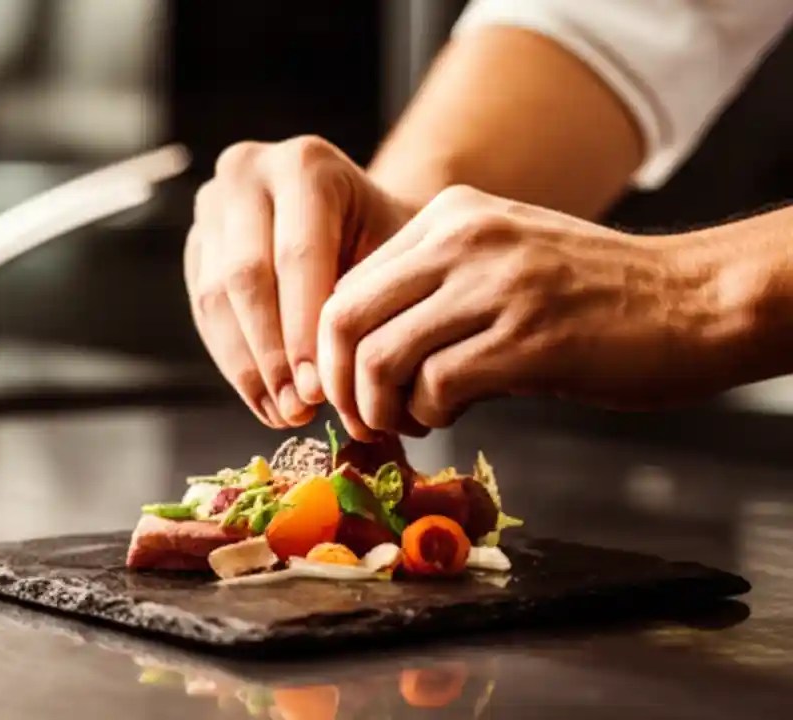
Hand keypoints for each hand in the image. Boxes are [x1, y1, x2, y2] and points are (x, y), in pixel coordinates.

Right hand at [185, 136, 413, 427]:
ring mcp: (213, 205)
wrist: (355, 212)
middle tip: (296, 409)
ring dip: (246, 365)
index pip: (297, 256)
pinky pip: (203, 310)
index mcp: (305, 164)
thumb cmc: (383, 237)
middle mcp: (248, 171)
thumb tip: (350, 386)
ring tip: (280, 413)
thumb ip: (372, 302)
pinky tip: (262, 397)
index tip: (319, 390)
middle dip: (271, 354)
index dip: (303, 330)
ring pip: (215, 297)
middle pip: (246, 276)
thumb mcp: (396, 253)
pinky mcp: (196, 241)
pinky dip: (232, 359)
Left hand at [318, 185, 728, 437]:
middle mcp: (464, 239)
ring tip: (412, 420)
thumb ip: (430, 289)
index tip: (346, 389)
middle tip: (362, 419)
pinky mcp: (529, 340)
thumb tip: (355, 355)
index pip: (346, 285)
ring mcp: (498, 286)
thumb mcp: (500, 259)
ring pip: (380, 358)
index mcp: (449, 216)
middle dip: (339, 386)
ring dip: (381, 410)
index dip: (330, 351)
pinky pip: (434, 388)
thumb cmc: (592, 294)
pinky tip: (453, 415)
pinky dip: (429, 415)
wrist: (694, 300)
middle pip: (344, 320)